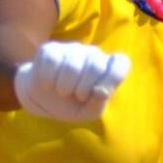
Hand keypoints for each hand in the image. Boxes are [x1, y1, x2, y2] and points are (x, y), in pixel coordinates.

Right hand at [12, 41, 129, 120]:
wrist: (41, 100)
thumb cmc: (69, 105)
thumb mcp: (86, 113)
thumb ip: (98, 104)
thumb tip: (101, 91)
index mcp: (107, 68)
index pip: (121, 62)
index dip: (112, 78)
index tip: (99, 93)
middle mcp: (92, 54)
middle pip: (96, 66)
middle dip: (83, 88)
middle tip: (76, 96)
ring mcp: (72, 49)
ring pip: (72, 65)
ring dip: (64, 86)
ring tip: (61, 91)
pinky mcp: (51, 49)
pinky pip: (52, 62)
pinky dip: (48, 79)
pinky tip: (47, 84)